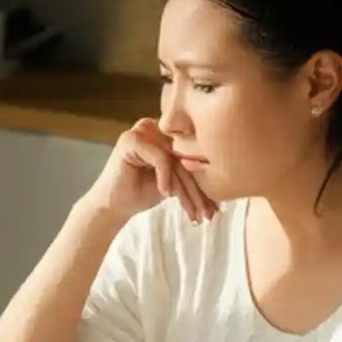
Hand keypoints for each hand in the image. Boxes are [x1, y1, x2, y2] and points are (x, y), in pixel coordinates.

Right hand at [79, 118, 216, 225]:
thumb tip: (227, 177)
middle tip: (210, 214)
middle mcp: (156, 127)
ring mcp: (142, 130)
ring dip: (186, 190)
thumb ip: (191, 171)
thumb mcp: (174, 182)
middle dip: (199, 190)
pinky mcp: (131, 139)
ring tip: (194, 213)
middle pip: (186, 157)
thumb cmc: (142, 193)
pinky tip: (165, 195)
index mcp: (166, 133)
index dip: (205, 182)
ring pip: (176, 159)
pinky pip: (160, 158)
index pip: (192, 155)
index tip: (215, 209)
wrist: (114, 206)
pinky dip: (165, 178)